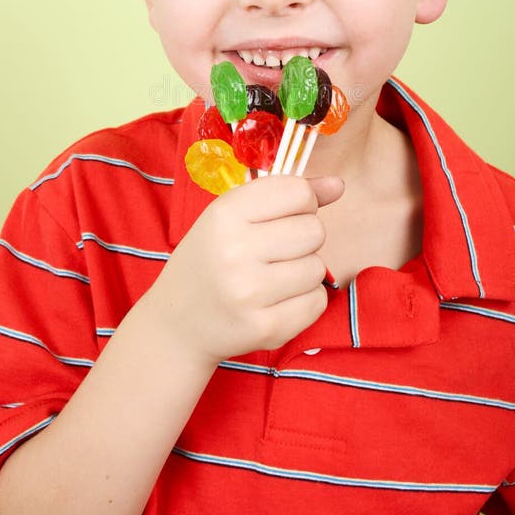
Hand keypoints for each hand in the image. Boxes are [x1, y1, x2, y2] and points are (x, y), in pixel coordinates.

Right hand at [146, 175, 343, 365]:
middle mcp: (235, 251)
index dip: (302, 202)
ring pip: (318, 268)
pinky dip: (304, 301)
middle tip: (275, 251)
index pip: (298, 193)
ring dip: (303, 271)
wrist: (176, 323)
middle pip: (314, 231)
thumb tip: (338, 186)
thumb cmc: (210, 258)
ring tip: (272, 277)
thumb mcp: (233, 215)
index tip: (284, 216)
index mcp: (225, 214)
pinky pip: (318, 302)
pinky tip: (276, 301)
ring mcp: (249, 293)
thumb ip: (286, 195)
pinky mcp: (265, 328)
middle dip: (303, 239)